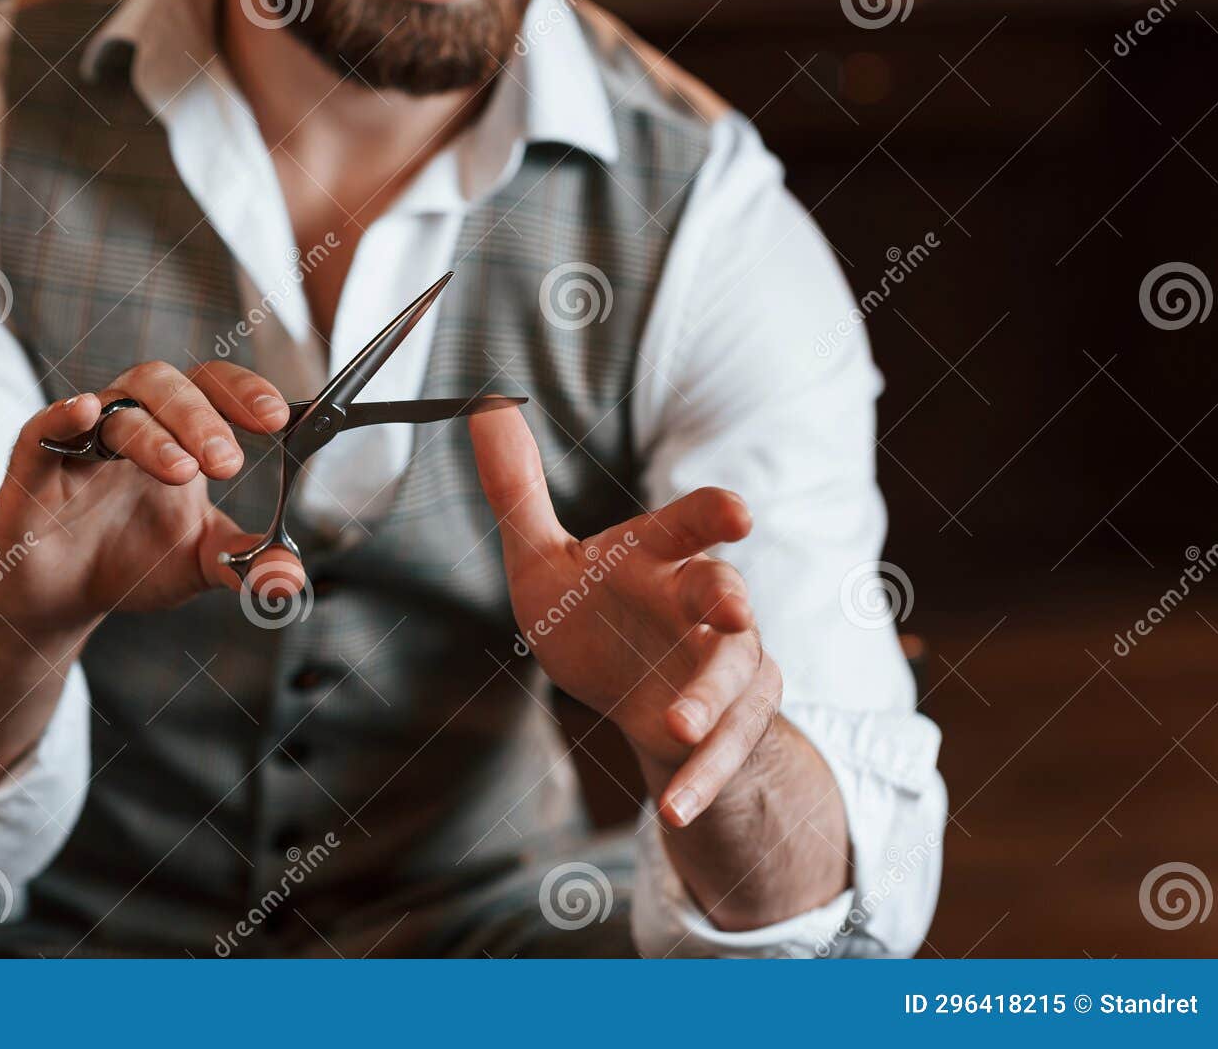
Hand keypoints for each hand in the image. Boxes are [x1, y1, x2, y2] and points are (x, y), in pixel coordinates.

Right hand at [0, 359, 303, 636]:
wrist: (61, 597)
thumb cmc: (132, 559)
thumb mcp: (201, 562)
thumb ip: (247, 562)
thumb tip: (290, 577)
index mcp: (177, 431)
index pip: (212, 387)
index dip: (244, 392)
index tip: (279, 418)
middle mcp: (130, 421)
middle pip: (165, 386)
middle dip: (201, 418)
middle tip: (228, 462)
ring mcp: (81, 440)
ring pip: (116, 409)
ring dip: (152, 435)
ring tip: (184, 472)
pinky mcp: (34, 466)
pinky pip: (44, 429)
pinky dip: (63, 416)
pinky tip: (85, 411)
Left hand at [468, 407, 781, 828]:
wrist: (637, 699)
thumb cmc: (597, 615)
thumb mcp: (545, 561)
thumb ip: (518, 490)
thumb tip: (481, 406)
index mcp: (662, 558)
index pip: (691, 526)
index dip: (714, 517)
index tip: (735, 514)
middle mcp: (704, 609)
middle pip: (729, 598)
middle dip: (733, 602)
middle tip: (735, 609)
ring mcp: (726, 669)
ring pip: (735, 680)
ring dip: (710, 702)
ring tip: (678, 724)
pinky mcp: (731, 728)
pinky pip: (723, 756)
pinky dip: (701, 782)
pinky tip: (671, 812)